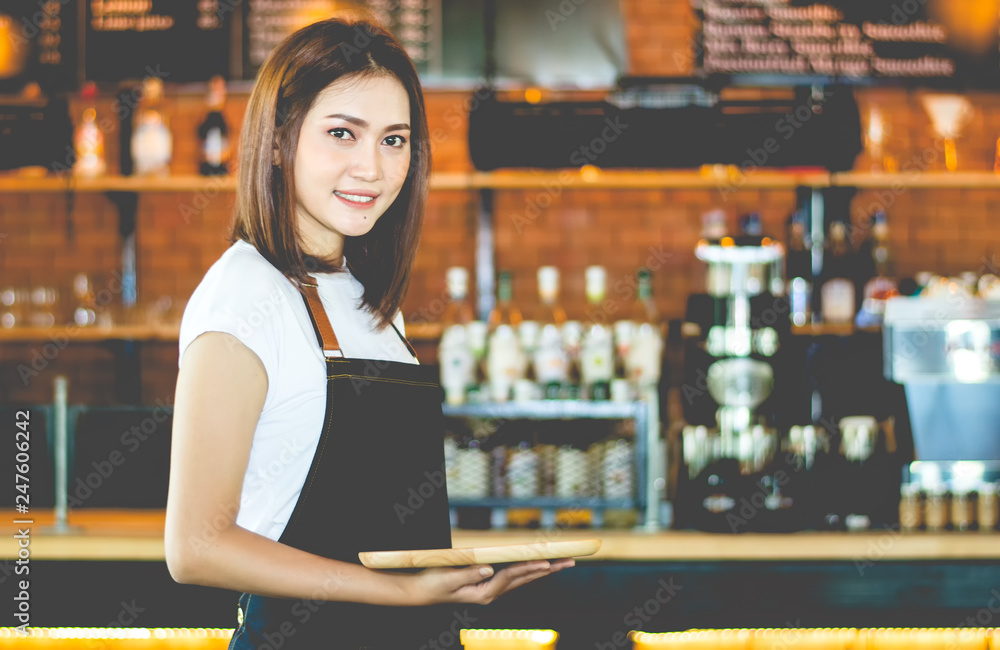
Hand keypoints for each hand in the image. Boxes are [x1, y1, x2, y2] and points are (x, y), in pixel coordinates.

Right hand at [409, 558, 574, 605]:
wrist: (422, 591)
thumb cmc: (434, 583)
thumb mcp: (449, 577)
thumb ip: (469, 573)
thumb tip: (490, 568)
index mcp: (484, 593)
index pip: (511, 577)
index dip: (529, 567)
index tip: (547, 562)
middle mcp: (491, 593)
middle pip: (524, 579)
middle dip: (548, 570)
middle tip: (569, 562)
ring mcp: (491, 590)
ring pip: (522, 578)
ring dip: (542, 570)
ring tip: (561, 563)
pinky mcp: (487, 585)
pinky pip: (513, 576)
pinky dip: (527, 570)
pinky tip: (537, 567)